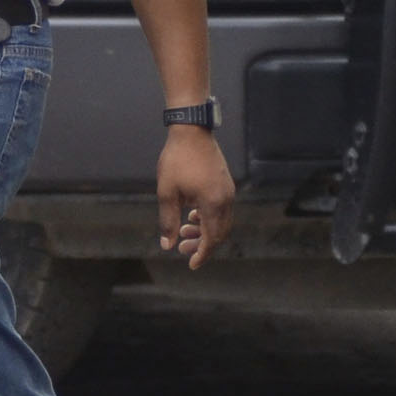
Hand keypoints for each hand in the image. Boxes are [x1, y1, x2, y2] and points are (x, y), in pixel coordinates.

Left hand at [155, 125, 234, 271]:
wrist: (191, 130)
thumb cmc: (177, 160)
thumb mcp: (167, 193)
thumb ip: (168, 221)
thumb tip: (167, 245)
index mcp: (213, 204)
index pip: (212, 239)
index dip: (202, 254)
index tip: (192, 265)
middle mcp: (226, 199)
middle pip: (219, 233)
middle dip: (202, 244)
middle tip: (183, 249)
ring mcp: (228, 191)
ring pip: (221, 221)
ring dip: (204, 230)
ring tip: (184, 231)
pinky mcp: (226, 183)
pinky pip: (221, 209)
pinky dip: (208, 218)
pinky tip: (192, 215)